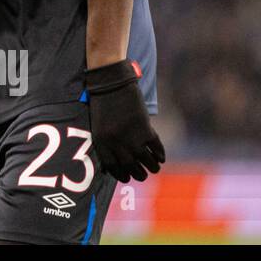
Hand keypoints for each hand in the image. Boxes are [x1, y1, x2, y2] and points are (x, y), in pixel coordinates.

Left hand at [85, 59, 164, 181]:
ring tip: (155, 168)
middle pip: (130, 166)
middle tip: (143, 176)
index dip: (121, 175)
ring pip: (145, 160)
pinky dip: (160, 154)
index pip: (112, 166)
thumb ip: (108, 141)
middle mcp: (116, 142)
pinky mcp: (145, 129)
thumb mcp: (99, 123)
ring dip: (152, 167)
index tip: (127, 178)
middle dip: (138, 174)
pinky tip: (161, 158)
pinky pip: (156, 148)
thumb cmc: (103, 102)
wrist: (112, 83)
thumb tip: (117, 160)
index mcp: (101, 141)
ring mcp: (131, 137)